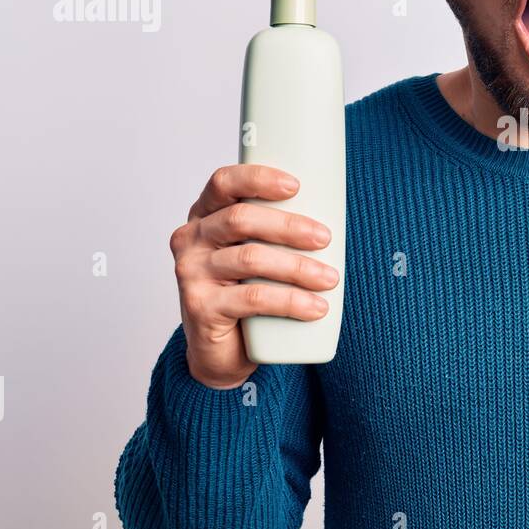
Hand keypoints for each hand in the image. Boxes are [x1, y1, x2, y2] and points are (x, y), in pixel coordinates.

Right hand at [169, 164, 337, 387]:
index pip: (223, 182)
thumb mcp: (262, 252)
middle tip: (325, 238)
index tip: (296, 185)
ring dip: (298, 267)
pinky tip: (316, 307)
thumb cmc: (249, 290)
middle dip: (289, 226)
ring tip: (330, 278)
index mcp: (206, 215)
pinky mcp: (200, 307)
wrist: (224, 350)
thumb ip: (279, 230)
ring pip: (250, 258)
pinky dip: (290, 301)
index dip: (258, 178)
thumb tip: (336, 210)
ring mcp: (191, 273)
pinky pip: (251, 298)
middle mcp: (192, 239)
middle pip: (240, 219)